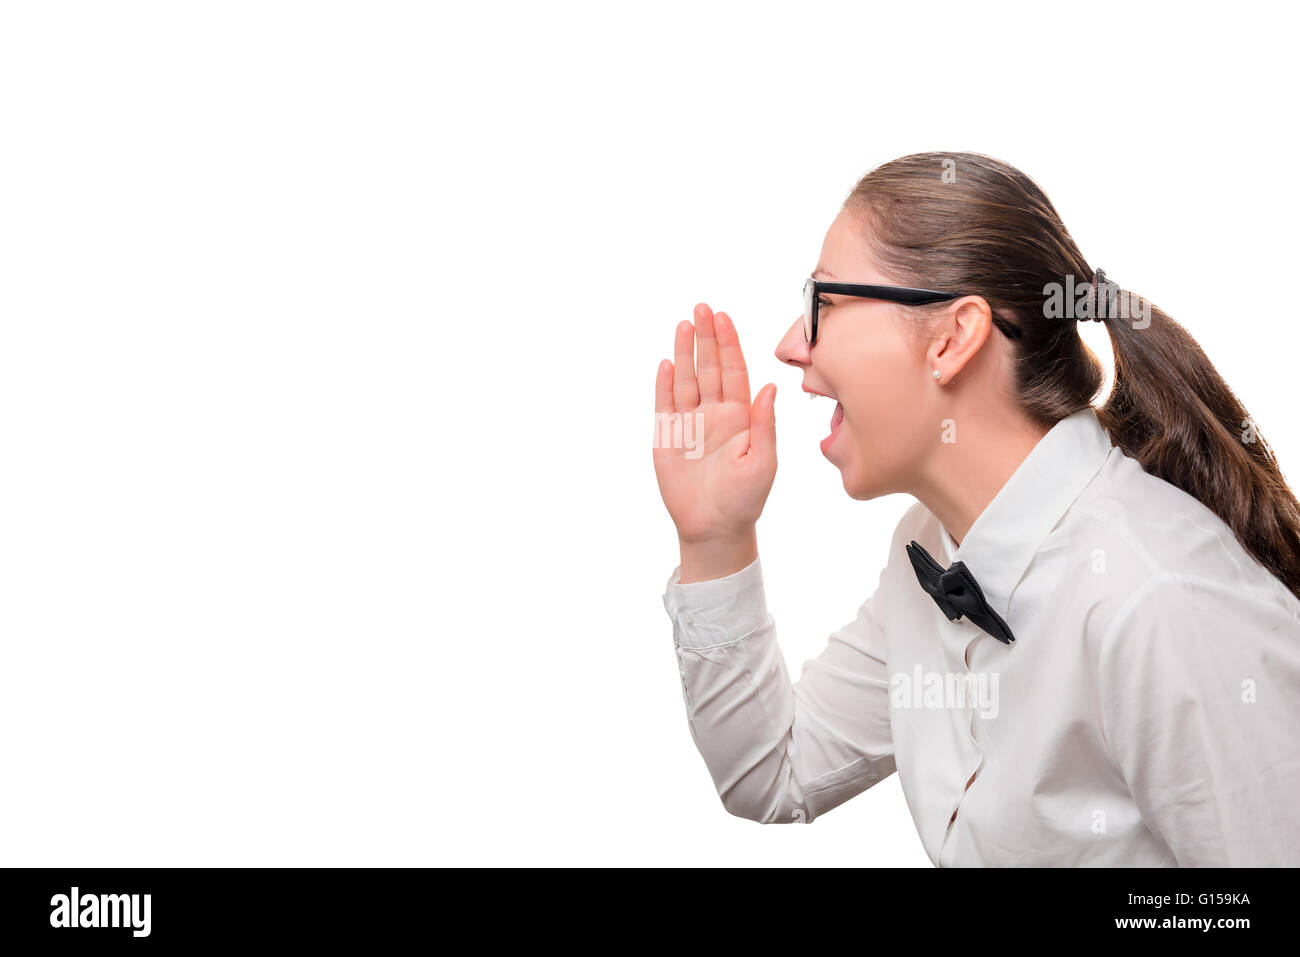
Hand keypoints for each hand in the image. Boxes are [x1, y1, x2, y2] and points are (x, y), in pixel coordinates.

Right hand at [653, 303, 776, 548]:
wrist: (714, 529)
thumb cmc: (745, 499)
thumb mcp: (763, 462)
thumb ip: (764, 424)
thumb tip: (770, 387)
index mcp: (741, 417)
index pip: (734, 371)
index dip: (729, 344)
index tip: (723, 318)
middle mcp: (715, 414)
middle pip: (709, 367)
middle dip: (706, 337)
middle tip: (701, 308)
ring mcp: (690, 423)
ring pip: (686, 379)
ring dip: (685, 352)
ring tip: (683, 325)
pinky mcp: (667, 437)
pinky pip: (665, 404)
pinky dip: (665, 383)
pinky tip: (667, 362)